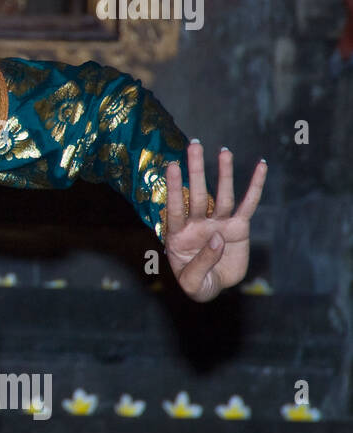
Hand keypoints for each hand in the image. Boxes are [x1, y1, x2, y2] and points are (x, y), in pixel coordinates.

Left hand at [164, 141, 266, 301]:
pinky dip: (255, 186)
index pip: (176, 208)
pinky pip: (248, 204)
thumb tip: (218, 238)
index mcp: (178, 235)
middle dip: (195, 170)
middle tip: (194, 145)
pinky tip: (261, 166)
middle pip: (197, 194)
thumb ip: (201, 262)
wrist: (213, 287)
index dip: (174, 188)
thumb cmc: (197, 283)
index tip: (172, 166)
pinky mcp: (238, 227)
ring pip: (222, 195)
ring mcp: (218, 223)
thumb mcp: (192, 282)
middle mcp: (198, 224)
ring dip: (223, 173)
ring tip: (224, 150)